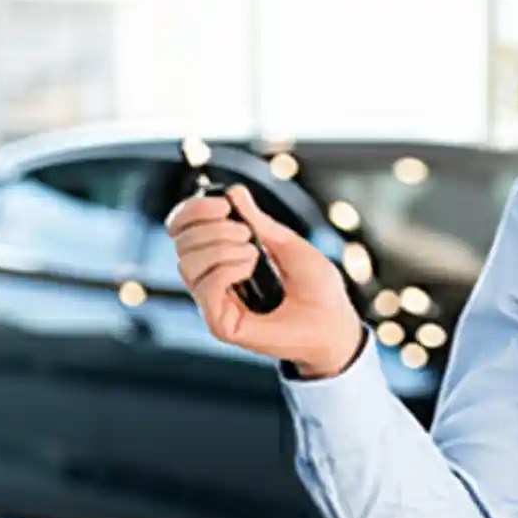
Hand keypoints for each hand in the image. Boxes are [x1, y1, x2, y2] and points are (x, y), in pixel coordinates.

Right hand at [164, 184, 364, 377]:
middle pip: (181, 243)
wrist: (336, 324)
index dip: (193, 211)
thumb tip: (233, 192)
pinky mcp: (220, 324)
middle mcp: (213, 280)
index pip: (183, 230)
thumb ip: (259, 221)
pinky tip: (250, 268)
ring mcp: (215, 304)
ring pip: (187, 264)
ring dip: (220, 248)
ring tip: (254, 253)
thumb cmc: (318, 288)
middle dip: (211, 227)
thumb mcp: (288, 244)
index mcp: (224, 258)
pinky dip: (226, 270)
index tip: (223, 204)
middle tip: (246, 233)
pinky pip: (205, 287)